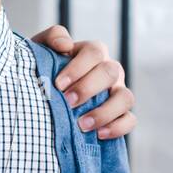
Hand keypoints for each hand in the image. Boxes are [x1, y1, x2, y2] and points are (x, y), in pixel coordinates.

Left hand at [30, 25, 135, 139]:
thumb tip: (65, 45)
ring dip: (105, 111)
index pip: (94, 52)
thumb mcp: (42, 50)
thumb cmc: (45, 70)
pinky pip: (130, 120)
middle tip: (68, 102)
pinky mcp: (121, 114)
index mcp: (93, 53)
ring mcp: (118, 92)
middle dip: (88, 88)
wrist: (46, 95)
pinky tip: (99, 134)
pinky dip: (117, 127)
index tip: (58, 84)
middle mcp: (109, 70)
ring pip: (125, 97)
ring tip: (82, 124)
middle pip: (110, 72)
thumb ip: (52, 37)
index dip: (78, 67)